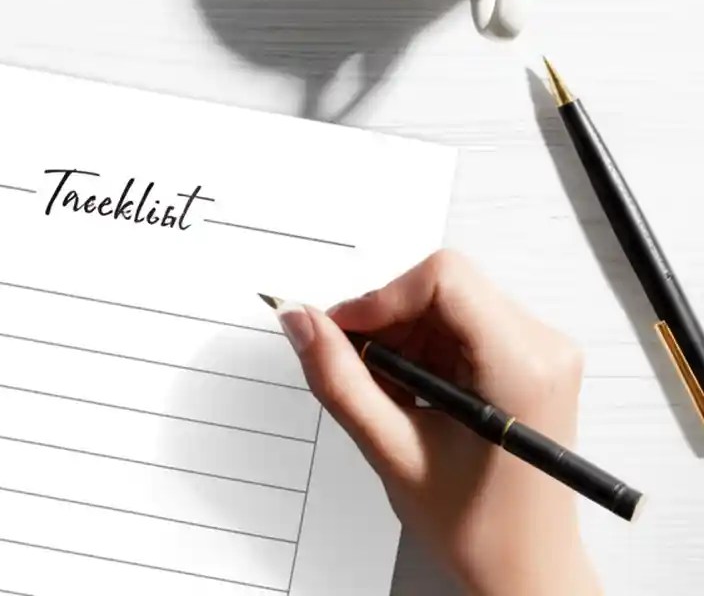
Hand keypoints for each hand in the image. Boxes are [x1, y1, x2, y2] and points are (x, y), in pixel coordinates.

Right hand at [277, 250, 599, 595]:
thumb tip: (301, 322)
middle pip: (442, 287)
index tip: (341, 333)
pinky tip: (410, 398)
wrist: (525, 569)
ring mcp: (541, 352)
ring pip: (445, 304)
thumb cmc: (479, 527)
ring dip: (400, 341)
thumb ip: (339, 379)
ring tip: (388, 399)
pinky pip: (459, 326)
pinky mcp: (528, 360)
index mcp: (523, 366)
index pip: (443, 279)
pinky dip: (420, 352)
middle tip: (356, 372)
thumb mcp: (392, 450)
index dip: (380, 299)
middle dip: (386, 323)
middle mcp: (544, 347)